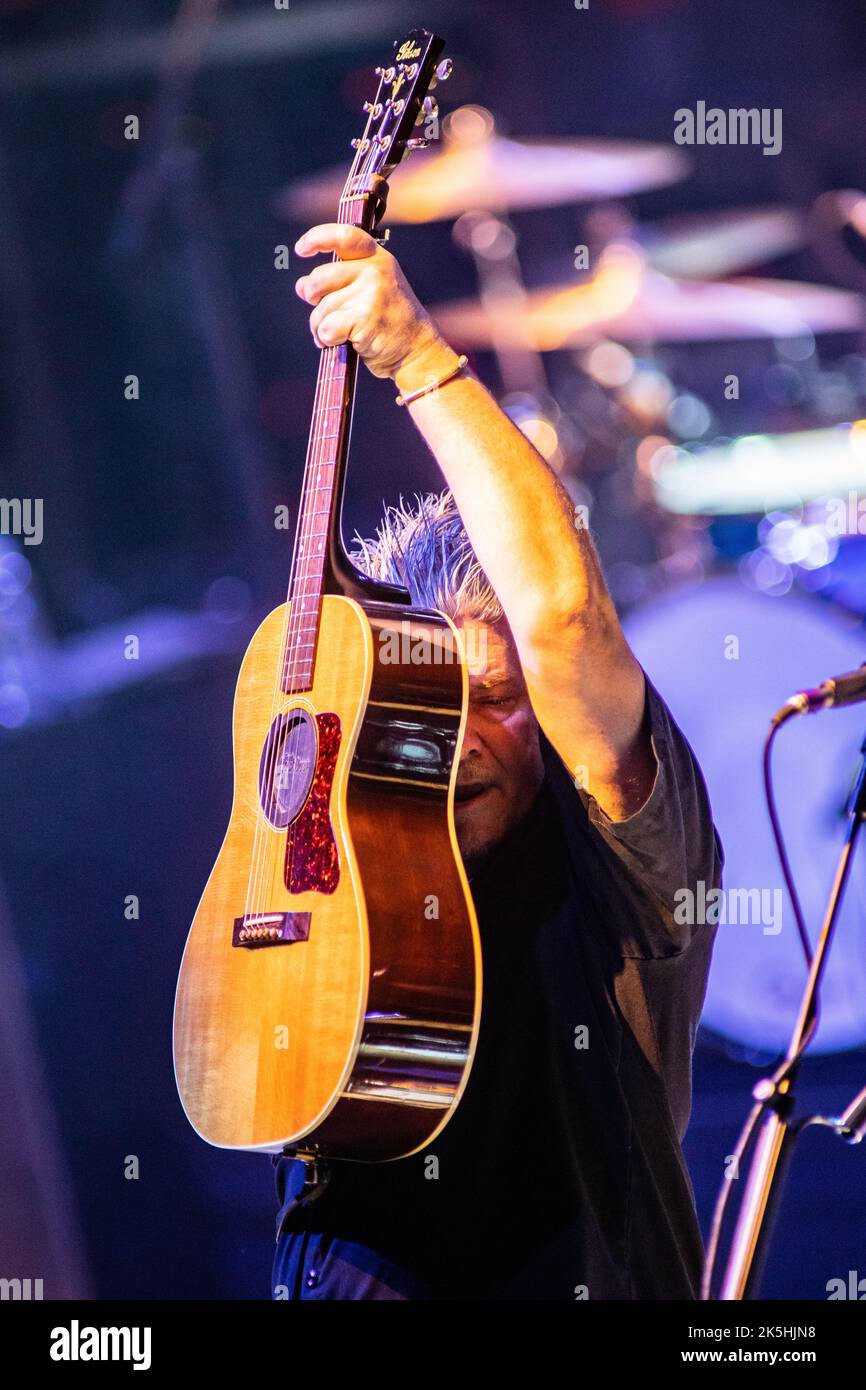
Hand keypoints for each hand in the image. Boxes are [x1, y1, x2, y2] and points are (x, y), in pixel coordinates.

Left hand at [293, 223, 455, 384]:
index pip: (343, 236)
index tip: (301, 248)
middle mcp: (374, 270)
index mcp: (376, 258)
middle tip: (323, 311)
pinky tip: (340, 342)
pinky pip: (326, 327)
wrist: (416, 350)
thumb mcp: (370, 291)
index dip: (316, 238)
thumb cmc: (389, 322)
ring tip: (339, 333)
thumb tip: (301, 285)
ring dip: (320, 326)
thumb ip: (338, 283)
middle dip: (312, 298)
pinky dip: (326, 339)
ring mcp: (371, 293)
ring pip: (321, 308)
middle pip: (319, 278)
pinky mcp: (365, 318)